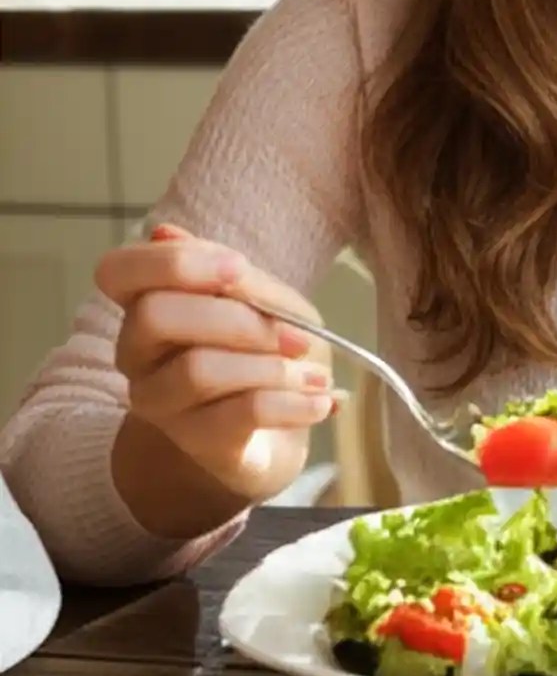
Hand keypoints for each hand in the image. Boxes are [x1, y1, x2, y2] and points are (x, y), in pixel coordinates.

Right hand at [97, 223, 336, 502]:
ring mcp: (160, 402)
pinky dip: (292, 403)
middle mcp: (138, 354)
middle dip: (237, 319)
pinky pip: (240, 414)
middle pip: (157, 317)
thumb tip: (167, 233)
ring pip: (199, 370)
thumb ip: (235, 278)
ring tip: (317, 376)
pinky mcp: (196, 442)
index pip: (116, 271)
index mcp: (147, 305)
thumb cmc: (265, 355)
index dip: (173, 263)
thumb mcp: (268, 304)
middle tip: (299, 336)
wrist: (273, 436)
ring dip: (273, 368)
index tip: (237, 268)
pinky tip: (322, 401)